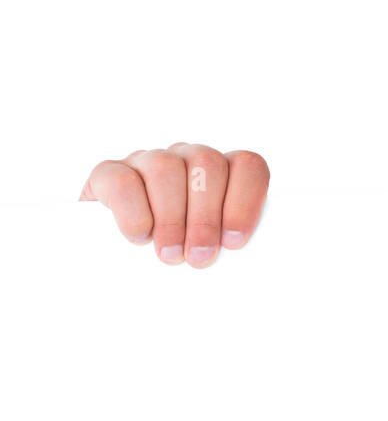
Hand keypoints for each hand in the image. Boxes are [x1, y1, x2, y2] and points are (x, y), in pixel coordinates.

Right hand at [79, 143, 269, 266]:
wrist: (113, 261)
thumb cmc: (179, 254)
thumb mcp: (209, 247)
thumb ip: (228, 243)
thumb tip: (241, 263)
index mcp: (221, 171)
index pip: (247, 165)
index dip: (245, 201)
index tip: (234, 242)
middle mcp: (185, 157)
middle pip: (207, 164)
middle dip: (206, 217)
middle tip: (200, 257)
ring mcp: (146, 160)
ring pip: (165, 167)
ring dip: (172, 217)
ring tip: (171, 254)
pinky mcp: (107, 173)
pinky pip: (122, 180)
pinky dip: (133, 212)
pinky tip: (139, 238)